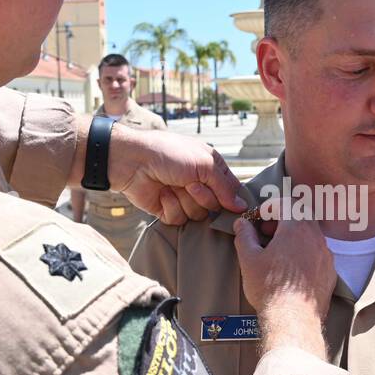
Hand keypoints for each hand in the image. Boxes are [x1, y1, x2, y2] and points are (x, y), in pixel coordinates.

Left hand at [103, 125, 246, 224]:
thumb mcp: (204, 163)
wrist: (133, 161)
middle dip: (202, 196)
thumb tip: (242, 206)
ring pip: (197, 215)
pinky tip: (161, 193)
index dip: (230, 198)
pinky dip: (170, 206)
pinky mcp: (168, 210)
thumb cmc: (169, 154)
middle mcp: (199, 184)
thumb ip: (225, 186)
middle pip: (215, 206)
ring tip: (171, 185)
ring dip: (184, 200)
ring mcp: (183, 197)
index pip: (231, 190)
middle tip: (188, 183)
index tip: (228, 201)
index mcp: (210, 168)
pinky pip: (179, 220)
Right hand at [233, 211, 335, 318]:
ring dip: (295, 236)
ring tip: (278, 251)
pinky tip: (292, 268)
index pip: (285, 203)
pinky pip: (319, 254)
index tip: (258, 218)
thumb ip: (245, 235)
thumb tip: (242, 224)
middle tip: (267, 232)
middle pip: (301, 216)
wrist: (293, 319)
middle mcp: (316, 238)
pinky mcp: (330, 273)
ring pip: (312, 235)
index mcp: (296, 228)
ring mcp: (326, 256)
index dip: (269, 207)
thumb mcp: (248, 259)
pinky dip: (305, 253)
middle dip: (283, 219)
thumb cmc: (270, 289)